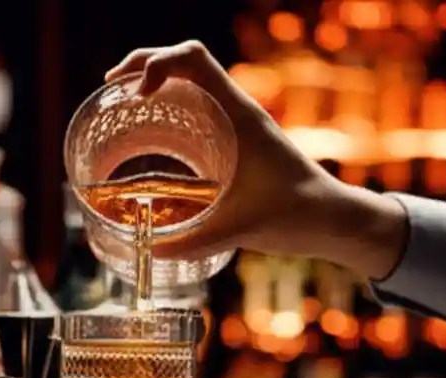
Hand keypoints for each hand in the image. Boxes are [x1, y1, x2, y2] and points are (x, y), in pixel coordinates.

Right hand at [105, 40, 407, 279]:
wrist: (335, 218)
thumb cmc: (298, 215)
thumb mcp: (242, 229)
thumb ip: (194, 242)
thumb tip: (148, 250)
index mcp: (240, 115)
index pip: (194, 59)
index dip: (156, 63)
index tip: (137, 95)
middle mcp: (236, 110)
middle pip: (184, 60)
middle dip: (142, 64)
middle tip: (111, 90)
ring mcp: (236, 122)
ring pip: (189, 80)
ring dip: (153, 80)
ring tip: (120, 104)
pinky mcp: (235, 139)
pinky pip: (196, 107)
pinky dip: (167, 107)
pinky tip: (148, 133)